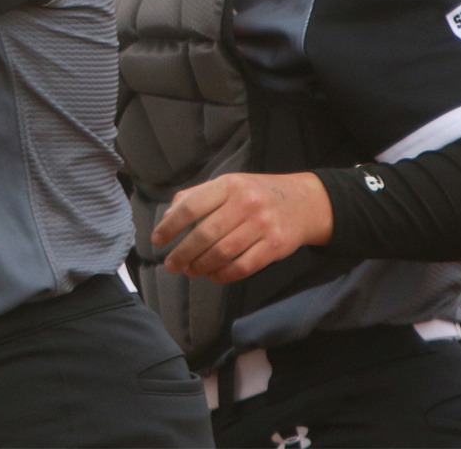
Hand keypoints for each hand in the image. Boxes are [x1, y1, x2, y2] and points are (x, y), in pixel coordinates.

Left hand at [150, 171, 333, 283]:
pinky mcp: (275, 246)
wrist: (304, 203)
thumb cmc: (255, 194)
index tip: (157, 241)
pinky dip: (223, 275)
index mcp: (228, 185)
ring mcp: (262, 225)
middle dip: (182, 254)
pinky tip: (212, 275)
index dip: (170, 226)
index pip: (190, 207)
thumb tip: (167, 218)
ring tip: (189, 271)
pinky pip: (243, 266)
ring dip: (200, 266)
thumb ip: (195, 198)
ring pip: (222, 253)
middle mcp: (245, 203)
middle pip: (204, 234)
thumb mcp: (227, 185)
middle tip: (170, 265)